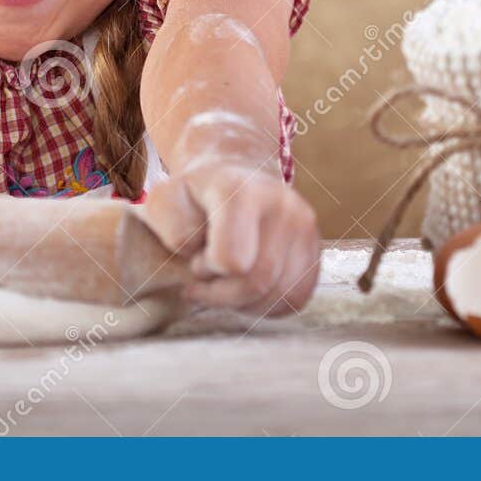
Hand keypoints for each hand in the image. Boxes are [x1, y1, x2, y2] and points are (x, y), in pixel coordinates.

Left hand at [142, 157, 319, 315]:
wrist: (236, 176)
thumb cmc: (194, 197)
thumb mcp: (164, 201)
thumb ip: (171, 226)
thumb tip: (201, 253)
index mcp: (240, 190)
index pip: (232, 260)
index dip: (207, 270)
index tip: (196, 257)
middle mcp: (282, 204)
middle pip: (257, 283)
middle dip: (224, 292)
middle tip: (207, 274)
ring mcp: (305, 225)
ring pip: (278, 296)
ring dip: (244, 301)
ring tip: (226, 279)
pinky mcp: (316, 248)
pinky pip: (296, 299)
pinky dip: (267, 303)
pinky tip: (248, 285)